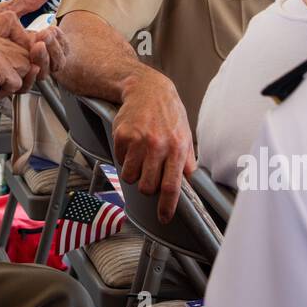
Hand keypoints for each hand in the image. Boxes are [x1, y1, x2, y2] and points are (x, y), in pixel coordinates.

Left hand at [0, 0, 62, 84]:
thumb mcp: (6, 14)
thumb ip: (27, 0)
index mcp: (37, 45)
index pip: (59, 46)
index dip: (59, 39)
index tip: (52, 28)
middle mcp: (34, 61)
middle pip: (57, 60)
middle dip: (54, 48)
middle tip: (46, 35)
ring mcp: (24, 74)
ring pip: (45, 73)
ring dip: (44, 59)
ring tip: (37, 45)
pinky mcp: (12, 86)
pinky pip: (27, 85)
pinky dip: (29, 76)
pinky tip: (28, 65)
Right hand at [112, 69, 194, 222]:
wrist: (147, 88)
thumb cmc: (168, 113)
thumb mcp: (185, 134)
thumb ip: (186, 159)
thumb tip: (187, 182)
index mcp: (176, 147)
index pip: (171, 185)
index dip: (166, 206)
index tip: (164, 218)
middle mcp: (157, 145)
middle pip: (147, 186)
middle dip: (147, 187)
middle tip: (148, 176)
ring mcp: (138, 140)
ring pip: (130, 176)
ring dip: (133, 173)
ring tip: (139, 158)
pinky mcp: (122, 135)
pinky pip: (119, 160)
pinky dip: (123, 157)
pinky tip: (131, 143)